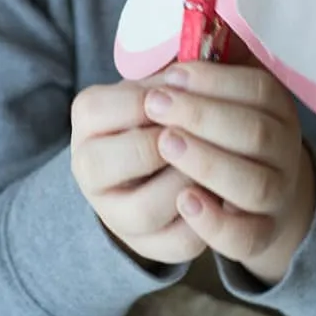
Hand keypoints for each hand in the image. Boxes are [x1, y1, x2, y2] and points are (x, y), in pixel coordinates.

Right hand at [70, 77, 205, 265]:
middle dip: (169, 142)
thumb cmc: (168, 109)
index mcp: (88, 119)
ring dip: (190, 180)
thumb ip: (172, 78)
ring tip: (219, 159)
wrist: (167, 160)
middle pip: (117, 160)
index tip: (184, 89)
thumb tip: (199, 70)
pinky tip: (227, 192)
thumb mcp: (162, 84)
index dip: (150, 100)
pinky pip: (178, 242)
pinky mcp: (149, 245)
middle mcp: (88, 170)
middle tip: (200, 131)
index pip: (101, 109)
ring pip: (147, 208)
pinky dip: (209, 218)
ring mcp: (115, 214)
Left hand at [143, 62, 315, 284]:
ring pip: (254, 184)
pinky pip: (246, 236)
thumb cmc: (222, 129)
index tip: (172, 75)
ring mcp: (278, 196)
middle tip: (156, 104)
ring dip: (207, 161)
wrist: (252, 195)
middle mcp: (287, 150)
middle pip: (256, 134)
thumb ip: (211, 64)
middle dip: (203, 116)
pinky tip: (184, 201)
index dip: (215, 81)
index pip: (258, 89)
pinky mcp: (260, 235)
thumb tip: (196, 22)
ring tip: (164, 142)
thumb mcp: (223, 92)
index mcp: (279, 108)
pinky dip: (216, 221)